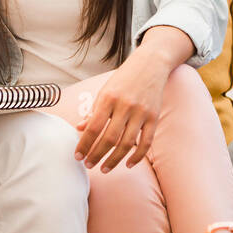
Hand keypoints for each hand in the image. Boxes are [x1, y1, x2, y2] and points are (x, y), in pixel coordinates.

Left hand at [73, 49, 170, 172]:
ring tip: (104, 168)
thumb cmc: (125, 78)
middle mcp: (124, 106)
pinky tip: (128, 164)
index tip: (78, 156)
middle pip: (109, 139)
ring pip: (126, 144)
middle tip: (89, 165)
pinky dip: (137, 156)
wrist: (151, 64)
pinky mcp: (154, 117)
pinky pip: (146, 142)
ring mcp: (141, 112)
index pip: (93, 127)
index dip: (84, 144)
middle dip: (96, 155)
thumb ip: (94, 110)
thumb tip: (80, 128)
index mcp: (108, 98)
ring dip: (114, 160)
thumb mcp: (105, 90)